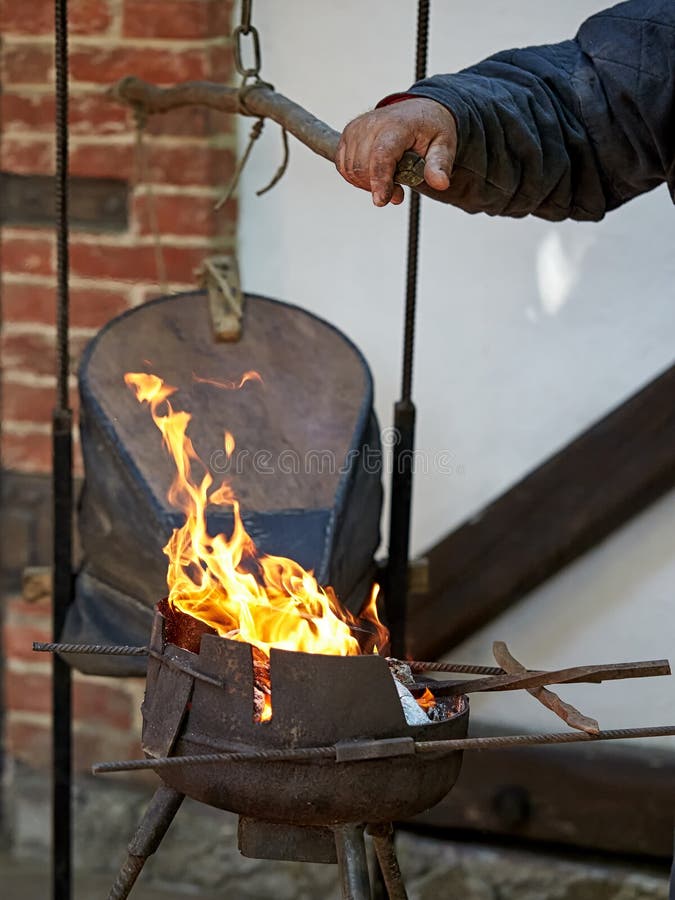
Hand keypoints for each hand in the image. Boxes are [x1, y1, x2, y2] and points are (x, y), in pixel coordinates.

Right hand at [336, 97, 456, 205]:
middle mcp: (372, 124)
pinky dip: (356, 177)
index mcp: (397, 125)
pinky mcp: (347, 135)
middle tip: (399, 190)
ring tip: (389, 179)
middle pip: (363, 168)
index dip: (379, 180)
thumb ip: (440, 165)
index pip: (381, 155)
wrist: (418, 111)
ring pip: (351, 171)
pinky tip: (374, 174)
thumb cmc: (430, 129)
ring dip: (368, 184)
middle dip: (378, 187)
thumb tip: (440, 183)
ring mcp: (356, 128)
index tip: (381, 201)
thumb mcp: (445, 145)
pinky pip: (343, 167)